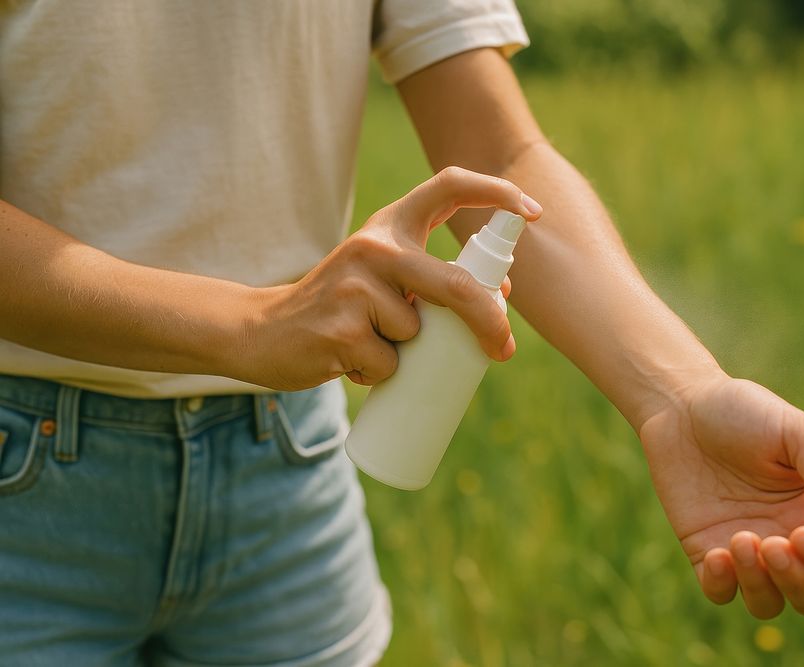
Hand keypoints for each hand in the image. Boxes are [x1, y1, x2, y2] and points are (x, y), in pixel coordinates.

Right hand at [239, 167, 540, 389]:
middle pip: (456, 285)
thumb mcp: (384, 278)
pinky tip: (349, 362)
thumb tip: (504, 294)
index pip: (449, 186)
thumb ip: (432, 278)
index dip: (497, 192)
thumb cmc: (342, 310)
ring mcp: (354, 286)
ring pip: (419, 334)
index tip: (533, 213)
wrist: (263, 333)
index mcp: (389, 226)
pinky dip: (381, 376)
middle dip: (490, 321)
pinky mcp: (340, 329)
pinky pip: (390, 364)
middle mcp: (373, 245)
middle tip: (503, 349)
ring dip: (408, 356)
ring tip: (371, 345)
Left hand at [638, 373, 803, 617]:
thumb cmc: (745, 412)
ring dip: (760, 586)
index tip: (802, 534)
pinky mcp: (705, 550)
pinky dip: (722, 586)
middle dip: (797, 582)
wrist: (682, 406)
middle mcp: (786, 538)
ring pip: (768, 603)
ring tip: (740, 541)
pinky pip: (719, 593)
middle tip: (772, 545)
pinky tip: (716, 555)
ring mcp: (745, 549)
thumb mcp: (794, 433)